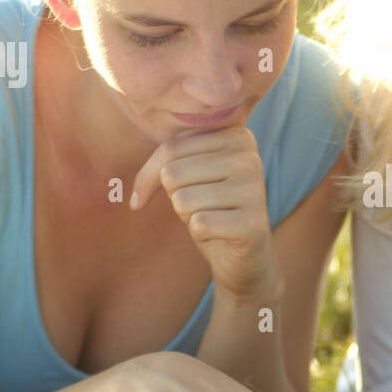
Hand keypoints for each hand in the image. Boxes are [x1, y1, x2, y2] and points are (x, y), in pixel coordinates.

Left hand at [130, 126, 281, 301]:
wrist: (244, 255)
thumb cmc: (210, 209)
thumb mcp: (184, 177)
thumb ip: (161, 166)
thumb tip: (136, 199)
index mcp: (236, 136)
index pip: (171, 148)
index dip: (151, 176)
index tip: (159, 192)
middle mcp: (250, 158)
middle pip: (173, 173)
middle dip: (177, 198)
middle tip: (202, 206)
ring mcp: (255, 190)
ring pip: (183, 200)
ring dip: (189, 217)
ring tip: (213, 218)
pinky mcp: (254, 223)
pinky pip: (199, 224)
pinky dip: (200, 234)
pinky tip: (220, 234)